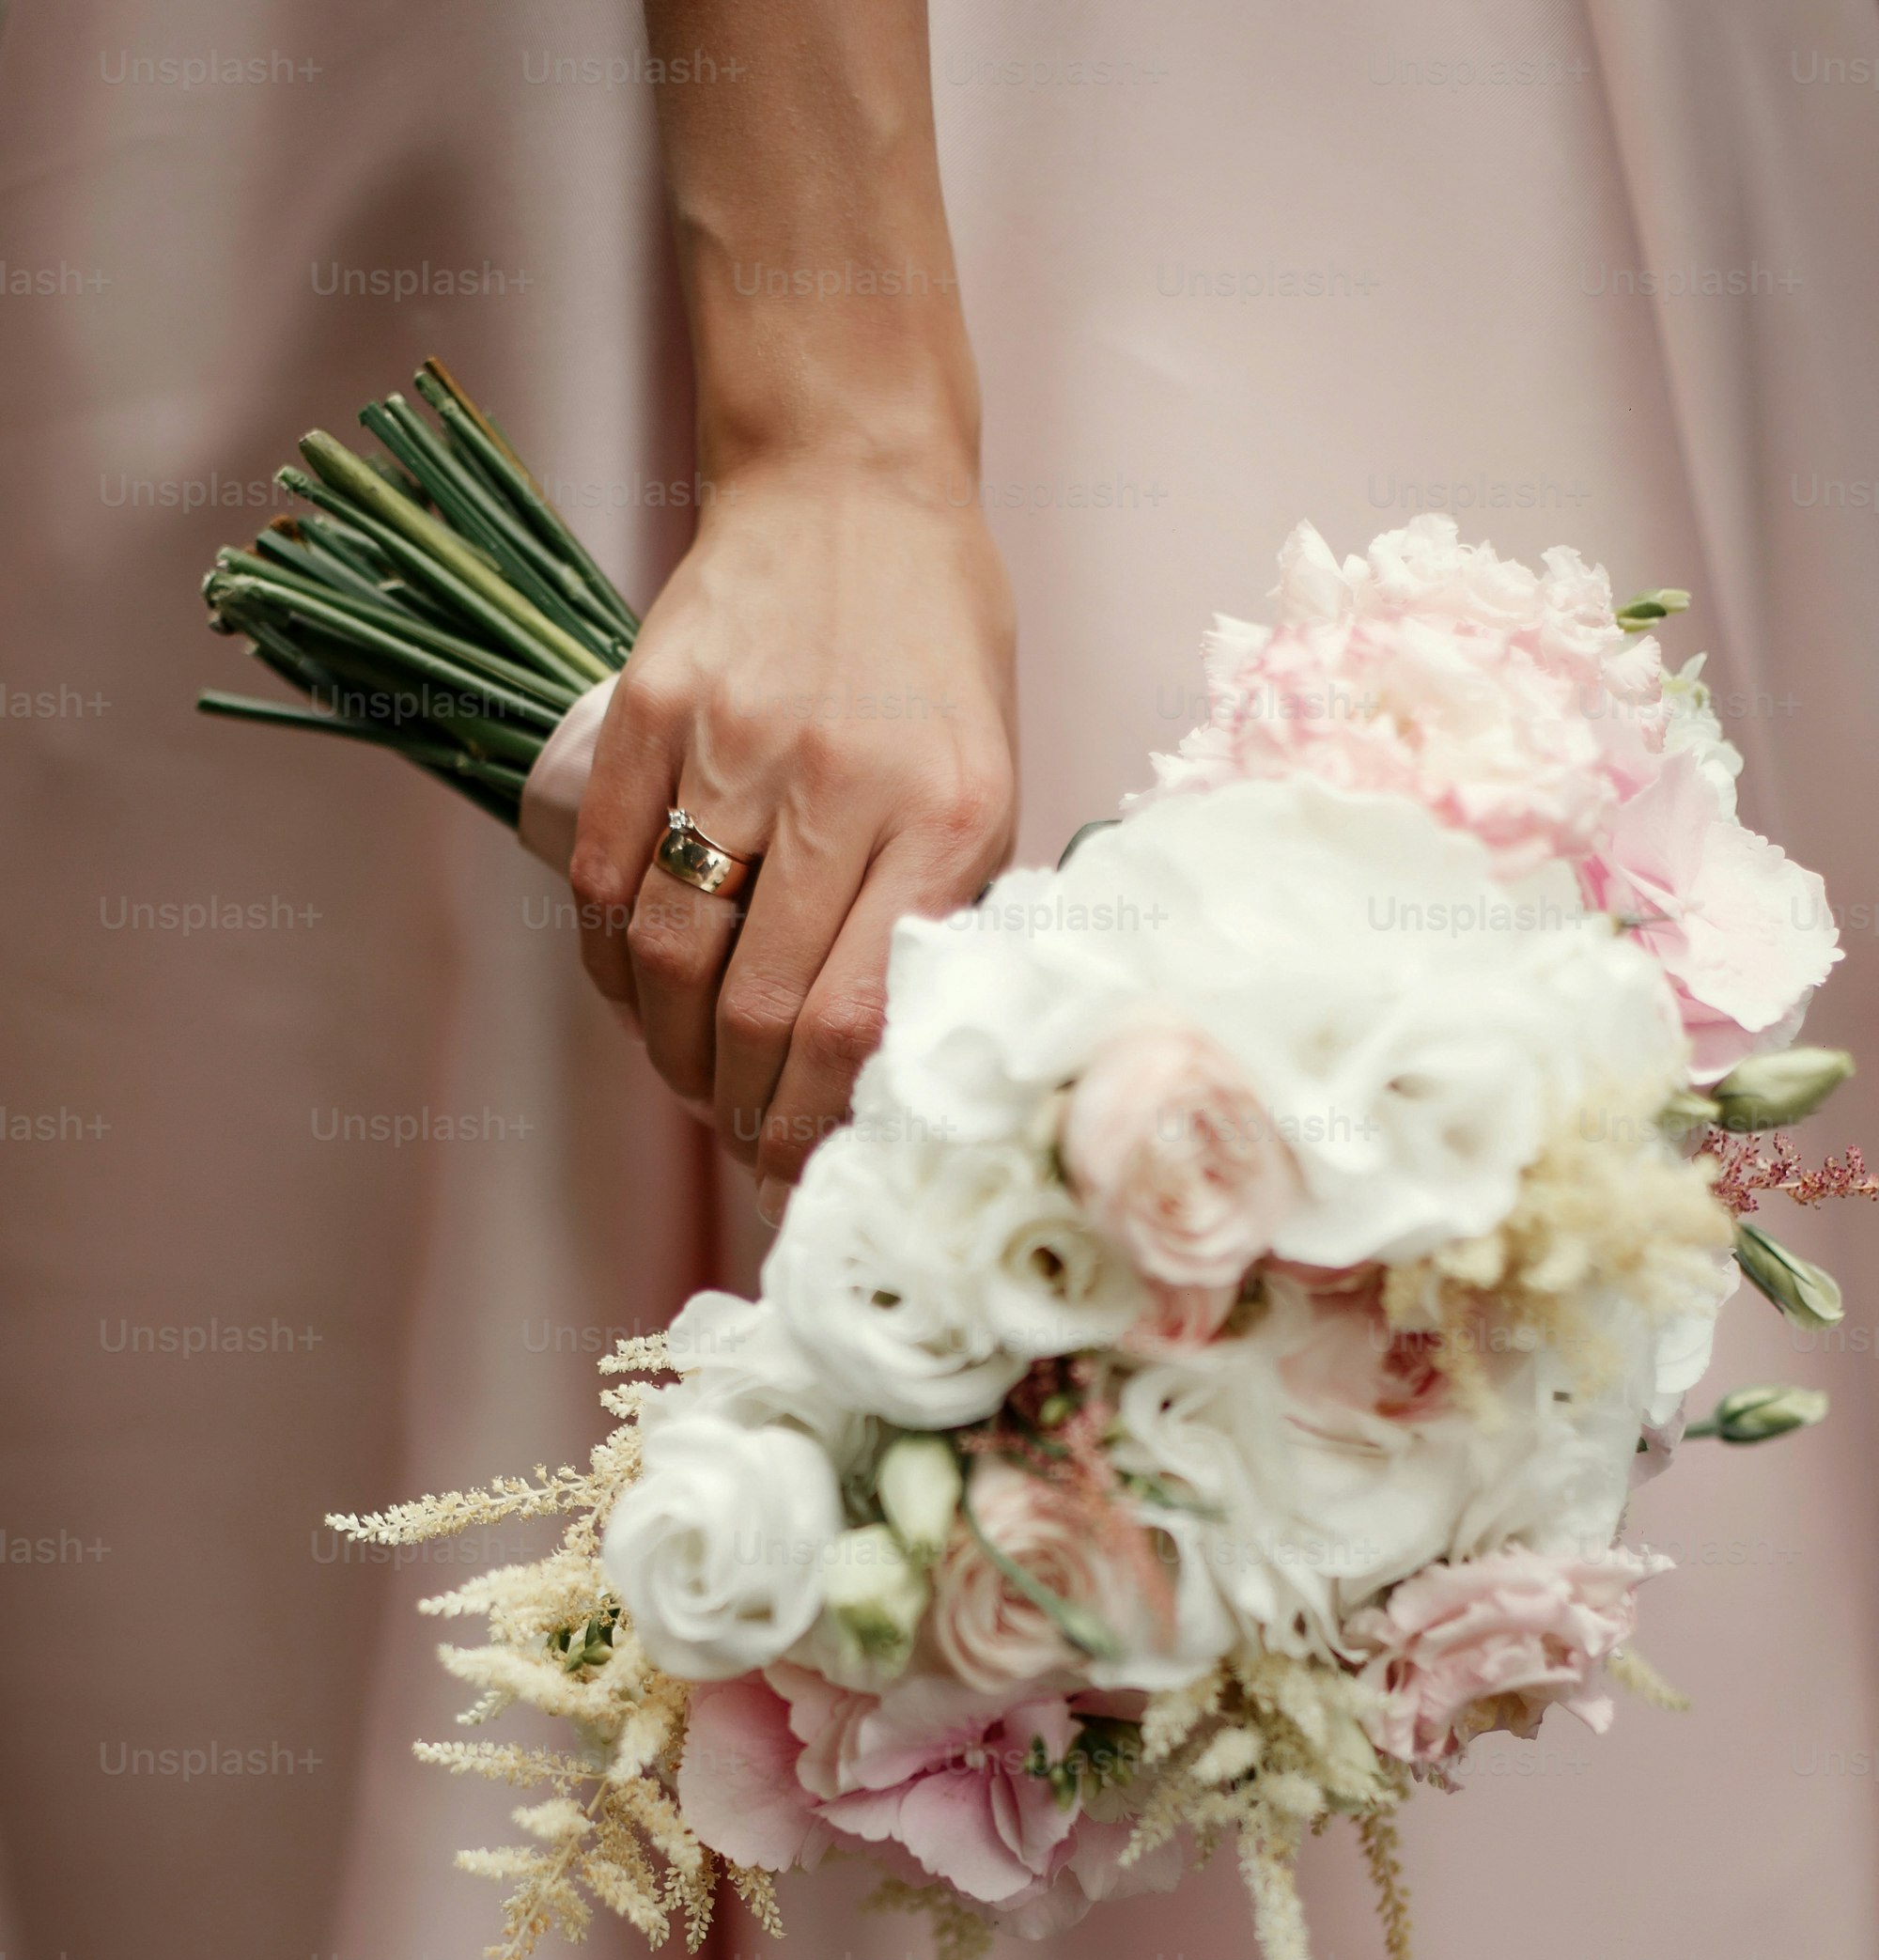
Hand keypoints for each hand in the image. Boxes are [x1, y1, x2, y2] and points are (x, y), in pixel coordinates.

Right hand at [568, 452, 1016, 1206]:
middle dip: (740, 1108)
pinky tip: (640, 1001)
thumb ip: (934, 915)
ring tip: (693, 1082)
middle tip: (742, 1140)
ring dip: (670, 1052)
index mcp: (945, 816)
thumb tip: (870, 1076)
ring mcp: (734, 739)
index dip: (810, 1125)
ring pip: (669, 957)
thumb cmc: (936, 655)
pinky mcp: (650, 702)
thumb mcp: (984, 782)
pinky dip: (613, 967)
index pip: (853, 1023)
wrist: (854, 485)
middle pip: (754, 1007)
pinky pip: (606, 878)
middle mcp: (839, 781)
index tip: (799, 1172)